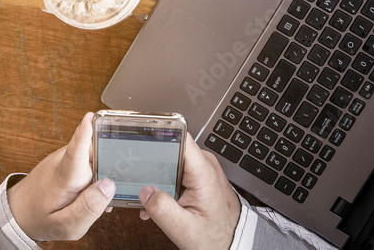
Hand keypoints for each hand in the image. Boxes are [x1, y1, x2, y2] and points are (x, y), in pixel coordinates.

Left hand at [7, 113, 115, 240]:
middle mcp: (63, 162)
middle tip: (117, 188)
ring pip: (94, 156)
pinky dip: (95, 174)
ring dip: (104, 172)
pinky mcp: (66, 160)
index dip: (85, 134)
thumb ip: (88, 209)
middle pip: (95, 152)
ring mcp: (63, 158)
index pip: (75, 151)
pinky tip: (92, 192)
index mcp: (63, 177)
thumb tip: (108, 186)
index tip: (92, 117)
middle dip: (112, 163)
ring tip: (97, 197)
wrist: (18, 212)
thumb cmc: (39, 219)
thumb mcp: (65, 226)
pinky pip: (88, 160)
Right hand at [139, 134, 241, 249]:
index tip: (140, 139)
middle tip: (139, 180)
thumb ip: (162, 210)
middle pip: (170, 148)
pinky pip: (175, 171)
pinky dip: (164, 184)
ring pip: (170, 161)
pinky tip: (159, 201)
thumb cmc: (218, 237)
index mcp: (203, 172)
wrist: (235, 242)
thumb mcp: (185, 229)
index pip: (180, 137)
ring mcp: (201, 170)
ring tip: (149, 196)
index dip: (159, 134)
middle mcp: (204, 165)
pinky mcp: (198, 176)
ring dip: (156, 178)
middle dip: (151, 164)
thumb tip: (144, 192)